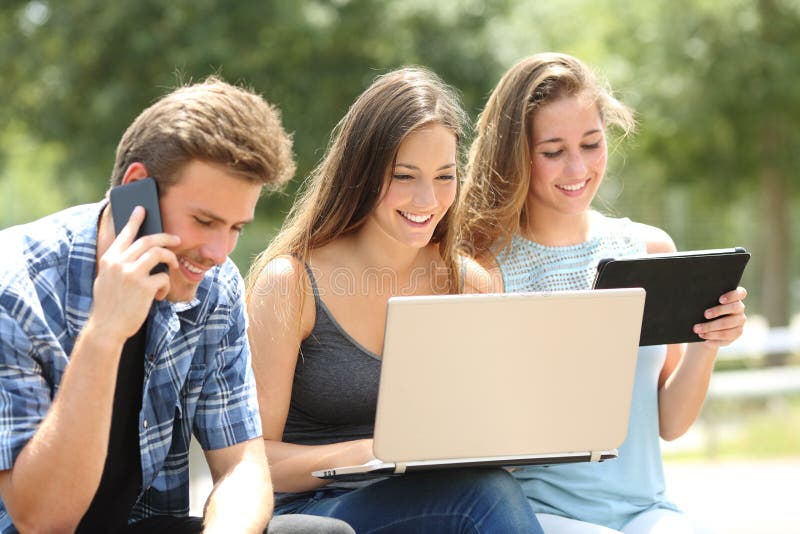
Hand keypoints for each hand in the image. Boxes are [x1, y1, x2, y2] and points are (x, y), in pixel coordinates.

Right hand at [92, 206, 180, 342]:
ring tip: (172, 265)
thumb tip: (138, 253)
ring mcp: (132, 274)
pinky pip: (163, 277)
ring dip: (170, 258)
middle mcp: (119, 262)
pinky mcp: (144, 287)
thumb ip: (118, 265)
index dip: (135, 220)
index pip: (125, 234)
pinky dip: (165, 285)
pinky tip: (159, 296)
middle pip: (148, 240)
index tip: (143, 209)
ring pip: (159, 253)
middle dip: (166, 237)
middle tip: (177, 239)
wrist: (106, 328)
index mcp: (109, 259)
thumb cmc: (109, 305)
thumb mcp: (107, 280)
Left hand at [693, 286, 746, 347]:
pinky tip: (702, 335)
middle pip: (735, 307)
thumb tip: (695, 298)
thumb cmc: (701, 312)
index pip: (740, 293)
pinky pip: (725, 335)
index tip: (720, 299)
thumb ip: (705, 300)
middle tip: (705, 314)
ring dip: (711, 326)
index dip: (732, 295)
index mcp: (734, 297)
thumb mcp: (702, 305)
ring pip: (728, 323)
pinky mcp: (736, 333)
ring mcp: (740, 321)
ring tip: (697, 329)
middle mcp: (739, 308)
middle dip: (718, 310)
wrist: (703, 330)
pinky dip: (712, 336)